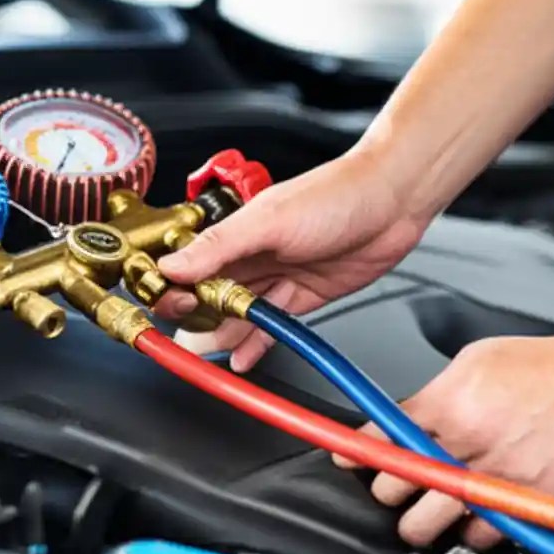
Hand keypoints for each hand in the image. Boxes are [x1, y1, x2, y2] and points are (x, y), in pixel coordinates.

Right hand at [156, 145, 429, 371]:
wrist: (392, 203)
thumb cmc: (336, 195)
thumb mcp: (269, 220)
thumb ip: (220, 245)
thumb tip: (172, 264)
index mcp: (236, 230)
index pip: (189, 262)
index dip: (172, 285)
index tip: (160, 307)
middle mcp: (252, 253)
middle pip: (210, 292)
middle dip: (195, 315)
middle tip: (184, 336)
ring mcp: (278, 275)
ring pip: (239, 312)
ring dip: (223, 334)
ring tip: (207, 356)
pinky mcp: (303, 296)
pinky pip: (272, 325)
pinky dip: (256, 343)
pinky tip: (242, 358)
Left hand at [335, 331, 553, 548]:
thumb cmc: (544, 367)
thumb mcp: (474, 360)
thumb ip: (432, 394)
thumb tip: (400, 418)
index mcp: (450, 403)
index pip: (381, 436)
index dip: (358, 450)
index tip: (349, 457)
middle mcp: (468, 442)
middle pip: (394, 485)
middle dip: (388, 485)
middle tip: (396, 481)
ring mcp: (496, 476)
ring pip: (426, 522)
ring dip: (418, 519)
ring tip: (423, 509)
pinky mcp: (524, 500)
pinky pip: (477, 536)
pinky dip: (468, 531)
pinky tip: (469, 513)